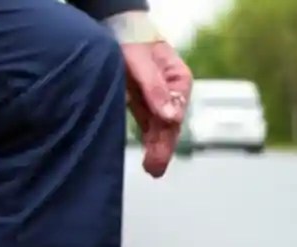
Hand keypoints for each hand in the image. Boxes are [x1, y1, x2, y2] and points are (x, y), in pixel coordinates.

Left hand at [121, 41, 191, 177]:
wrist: (117, 25)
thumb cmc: (130, 37)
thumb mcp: (139, 59)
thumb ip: (154, 87)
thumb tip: (171, 116)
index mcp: (178, 79)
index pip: (176, 110)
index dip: (168, 130)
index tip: (158, 148)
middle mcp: (173, 91)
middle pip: (170, 124)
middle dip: (163, 147)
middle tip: (154, 169)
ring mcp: (160, 98)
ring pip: (161, 128)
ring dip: (157, 148)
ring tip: (152, 170)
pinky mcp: (146, 102)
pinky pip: (149, 124)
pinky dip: (149, 140)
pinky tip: (148, 157)